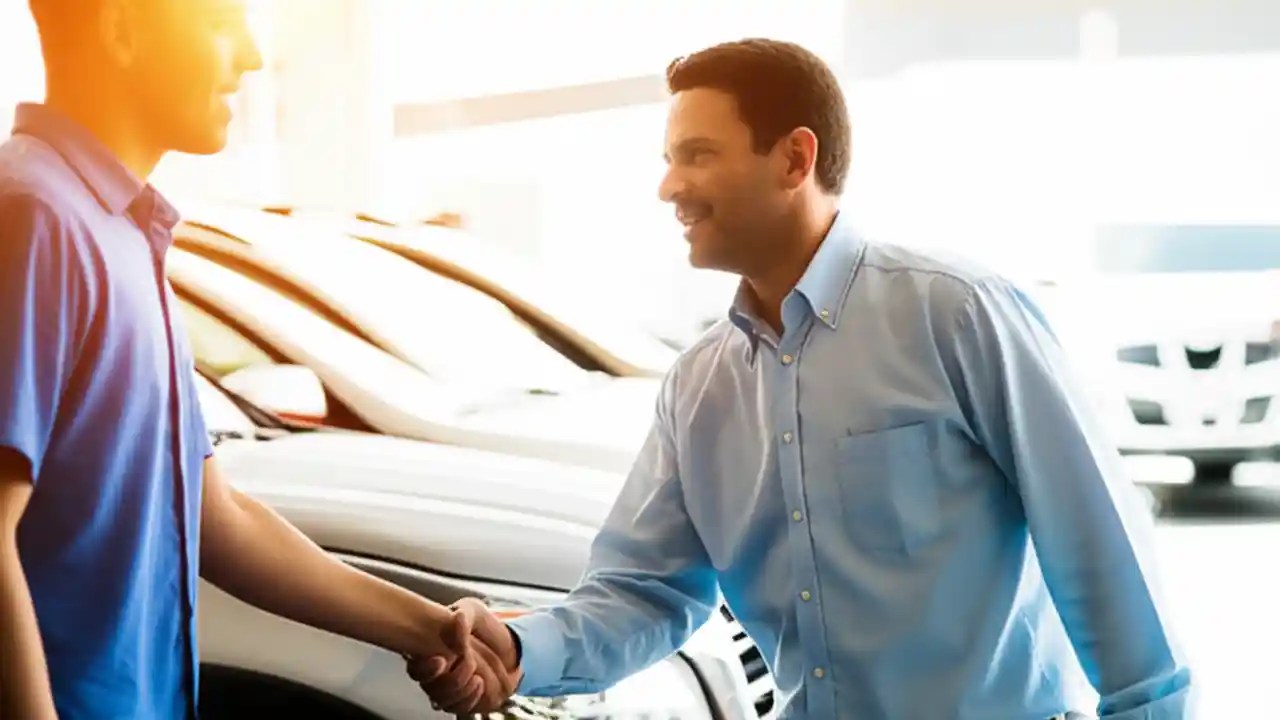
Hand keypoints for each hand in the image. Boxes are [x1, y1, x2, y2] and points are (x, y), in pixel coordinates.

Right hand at [408, 598, 521, 713]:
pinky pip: (459, 709)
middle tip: (469, 663)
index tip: (441, 660)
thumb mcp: (473, 612)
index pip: (416, 668)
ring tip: (478, 677)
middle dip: (452, 680)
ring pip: (444, 702)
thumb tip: (458, 616)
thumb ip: (465, 615)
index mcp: (429, 652)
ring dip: (462, 691)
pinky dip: (470, 699)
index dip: (425, 668)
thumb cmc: (479, 627)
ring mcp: (447, 689)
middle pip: (431, 689)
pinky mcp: (463, 700)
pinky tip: (480, 684)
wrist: (503, 644)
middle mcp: (434, 675)